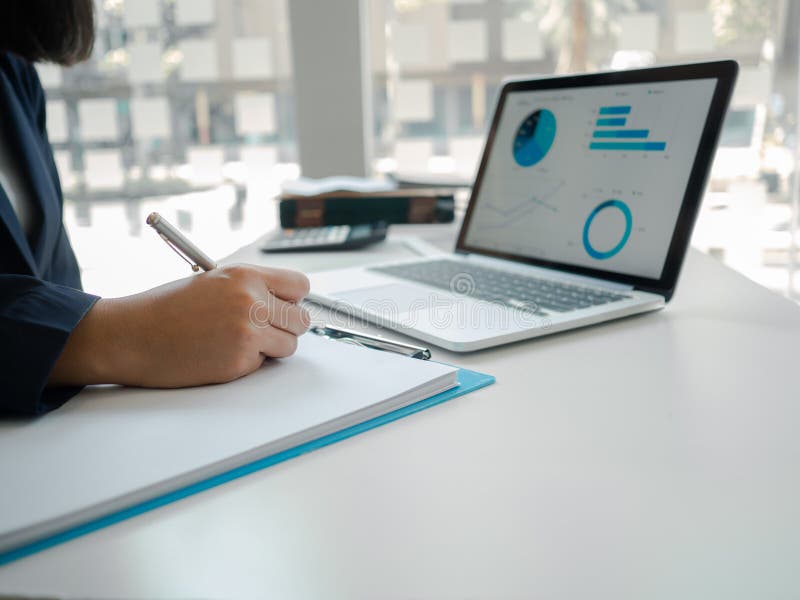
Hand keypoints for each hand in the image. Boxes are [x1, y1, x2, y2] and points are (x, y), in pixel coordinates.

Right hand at [50, 264, 310, 387]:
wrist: (132, 335)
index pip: (299, 286)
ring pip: (289, 345)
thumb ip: (252, 289)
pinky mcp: (239, 362)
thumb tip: (286, 304)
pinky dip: (246, 363)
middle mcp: (252, 302)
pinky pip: (262, 365)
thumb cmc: (168, 307)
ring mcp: (248, 333)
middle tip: (262, 329)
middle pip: (301, 320)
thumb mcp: (214, 281)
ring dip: (270, 348)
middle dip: (285, 327)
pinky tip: (218, 354)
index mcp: (246, 276)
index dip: (293, 299)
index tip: (284, 307)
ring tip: (236, 341)